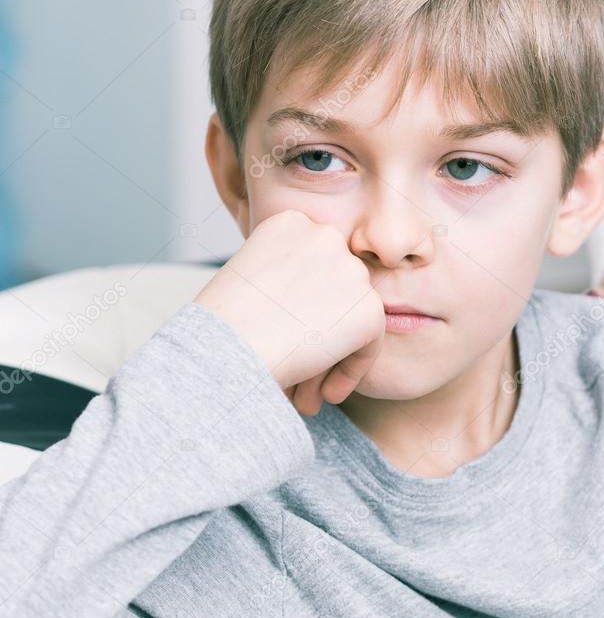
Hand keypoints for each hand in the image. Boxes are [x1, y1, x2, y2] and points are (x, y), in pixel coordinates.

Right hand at [193, 209, 384, 415]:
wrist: (225, 347)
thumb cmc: (220, 324)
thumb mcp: (247, 280)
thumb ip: (286, 280)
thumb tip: (310, 310)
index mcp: (291, 222)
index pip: (314, 267)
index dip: (303, 308)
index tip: (285, 337)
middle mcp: (326, 236)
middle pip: (336, 293)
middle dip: (318, 334)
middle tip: (298, 370)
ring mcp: (352, 271)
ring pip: (352, 321)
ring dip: (332, 357)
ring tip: (306, 393)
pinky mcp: (369, 308)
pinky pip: (370, 345)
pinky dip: (351, 371)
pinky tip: (326, 394)